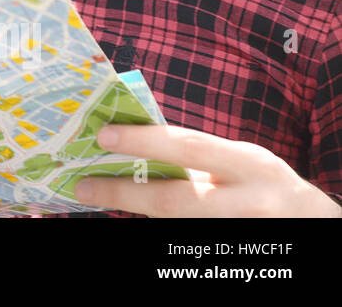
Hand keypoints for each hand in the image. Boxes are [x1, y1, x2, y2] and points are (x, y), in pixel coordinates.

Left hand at [73, 123, 341, 216]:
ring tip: (99, 196)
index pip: (189, 147)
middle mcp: (247, 203)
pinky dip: (154, 227)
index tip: (103, 135)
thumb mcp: (240, 161)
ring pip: (175, 227)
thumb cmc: (263, 184)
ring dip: (133, 212)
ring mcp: (238, 236)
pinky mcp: (227, 259)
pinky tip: (131, 214)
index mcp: (249, 165)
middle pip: (175, 202)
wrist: (312, 226)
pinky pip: (182, 241)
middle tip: (82, 185)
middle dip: (124, 194)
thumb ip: (198, 154)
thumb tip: (133, 143)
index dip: (143, 140)